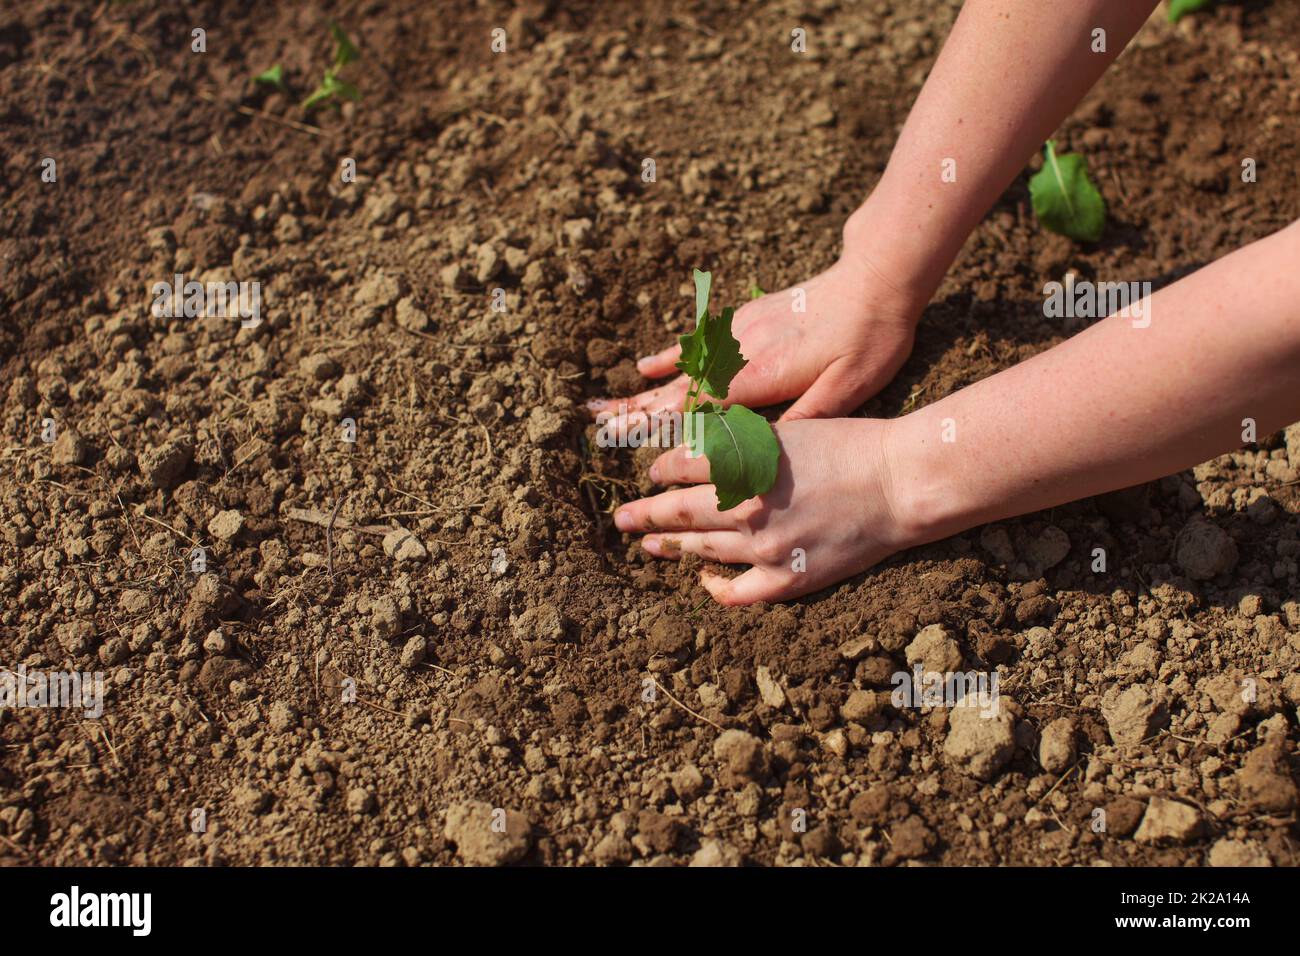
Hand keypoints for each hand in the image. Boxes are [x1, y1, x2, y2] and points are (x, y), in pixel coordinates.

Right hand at [588, 250, 922, 427]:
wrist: (876, 278)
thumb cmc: (868, 339)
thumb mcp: (847, 388)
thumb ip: (802, 419)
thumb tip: (762, 449)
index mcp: (760, 376)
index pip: (700, 409)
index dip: (663, 430)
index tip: (628, 445)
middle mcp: (739, 354)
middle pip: (677, 390)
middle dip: (636, 414)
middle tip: (598, 431)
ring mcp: (737, 334)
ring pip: (680, 370)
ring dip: (642, 392)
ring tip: (607, 408)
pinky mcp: (744, 320)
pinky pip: (697, 342)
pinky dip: (668, 356)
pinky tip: (643, 367)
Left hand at [612, 418, 918, 604]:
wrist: (898, 484)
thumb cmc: (849, 445)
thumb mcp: (787, 429)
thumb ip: (741, 442)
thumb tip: (700, 450)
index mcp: (742, 463)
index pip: (681, 466)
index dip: (661, 470)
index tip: (654, 473)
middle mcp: (744, 506)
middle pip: (676, 510)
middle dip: (644, 514)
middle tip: (621, 519)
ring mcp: (763, 547)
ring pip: (700, 549)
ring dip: (670, 546)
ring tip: (648, 546)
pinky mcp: (786, 578)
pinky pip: (736, 592)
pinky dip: (714, 588)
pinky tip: (703, 581)